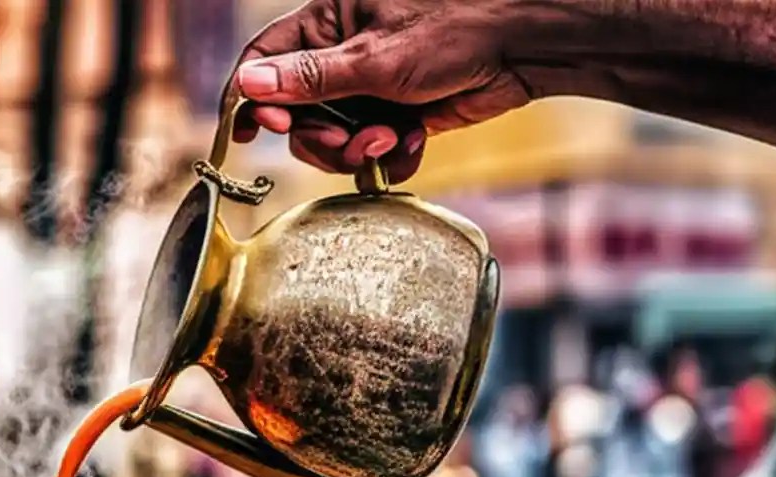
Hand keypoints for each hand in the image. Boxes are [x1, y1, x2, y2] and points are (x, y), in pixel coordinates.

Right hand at [233, 0, 544, 183]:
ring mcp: (370, 87)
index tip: (256, 132)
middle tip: (347, 143)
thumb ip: (310, 77)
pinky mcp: (398, 114)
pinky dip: (388, 156)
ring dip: (356, 150)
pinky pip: (371, 150)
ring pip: (334, 138)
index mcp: (328, 22)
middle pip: (296, 113)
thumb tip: (249, 83)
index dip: (253, 99)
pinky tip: (412, 141)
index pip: (266, 59)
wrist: (526, 45)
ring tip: (389, 139)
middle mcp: (343, 54)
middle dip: (319, 139)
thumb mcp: (375, 56)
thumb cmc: (458, 26)